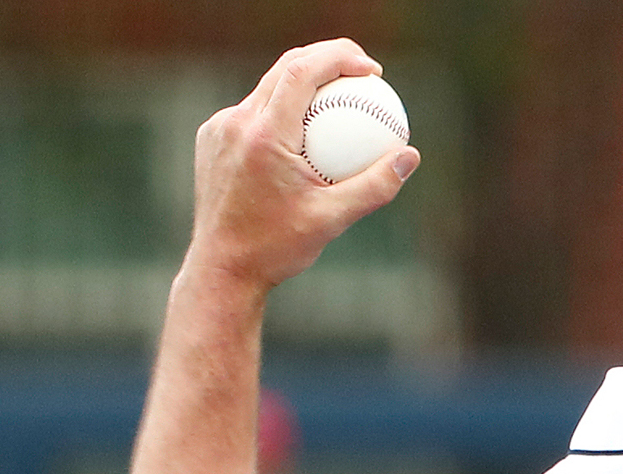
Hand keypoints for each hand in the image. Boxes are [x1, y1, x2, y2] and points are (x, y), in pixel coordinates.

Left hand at [185, 39, 419, 291]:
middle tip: (362, 71)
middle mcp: (236, 123)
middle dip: (328, 57)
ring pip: (267, 87)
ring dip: (304, 81)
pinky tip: (307, 128)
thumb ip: (375, 186)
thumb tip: (410, 156)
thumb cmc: (277, 248)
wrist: (222, 269)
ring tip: (339, 95)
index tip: (372, 70)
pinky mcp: (212, 139)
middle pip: (285, 67)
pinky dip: (282, 109)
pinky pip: (253, 112)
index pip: (302, 72)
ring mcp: (219, 129)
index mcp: (264, 136)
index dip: (340, 56)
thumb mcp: (333, 220)